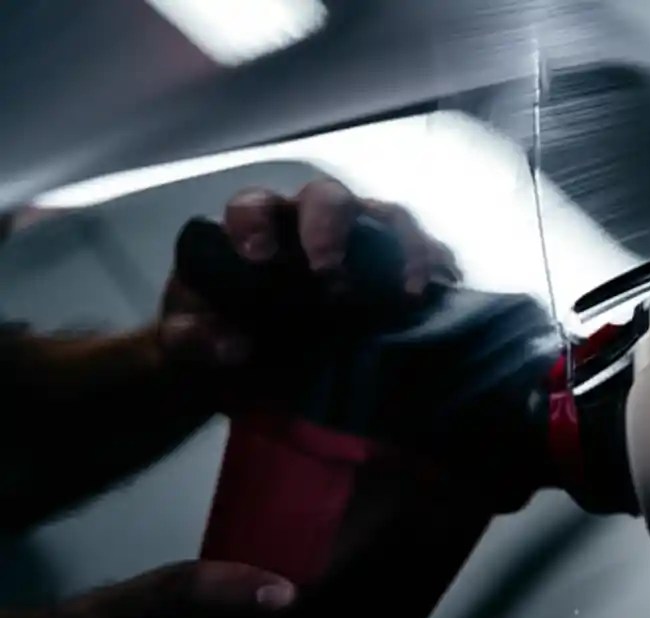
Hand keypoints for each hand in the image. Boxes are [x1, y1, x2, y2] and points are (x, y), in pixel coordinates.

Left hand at [157, 179, 461, 370]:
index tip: (258, 257)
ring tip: (406, 289)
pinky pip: (424, 253)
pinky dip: (436, 266)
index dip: (257, 222)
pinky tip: (442, 291)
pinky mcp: (391, 272)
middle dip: (332, 227)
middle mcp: (309, 225)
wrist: (246, 367)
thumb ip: (189, 339)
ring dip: (401, 244)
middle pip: (328, 198)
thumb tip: (230, 345)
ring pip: (387, 217)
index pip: (254, 206)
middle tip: (331, 275)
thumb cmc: (215, 340)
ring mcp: (357, 245)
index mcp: (253, 230)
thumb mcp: (186, 346)